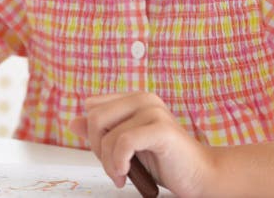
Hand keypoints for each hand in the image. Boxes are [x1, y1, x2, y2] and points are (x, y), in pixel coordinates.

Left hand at [69, 92, 215, 197]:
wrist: (200, 175)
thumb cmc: (165, 161)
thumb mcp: (127, 146)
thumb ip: (102, 133)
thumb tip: (73, 122)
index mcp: (135, 99)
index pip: (93, 107)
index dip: (94, 134)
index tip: (108, 154)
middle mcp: (144, 99)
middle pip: (95, 118)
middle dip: (97, 148)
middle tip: (113, 167)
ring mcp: (153, 111)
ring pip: (107, 134)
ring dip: (109, 163)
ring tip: (122, 175)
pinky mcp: (161, 129)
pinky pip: (123, 143)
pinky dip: (119, 162)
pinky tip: (126, 173)